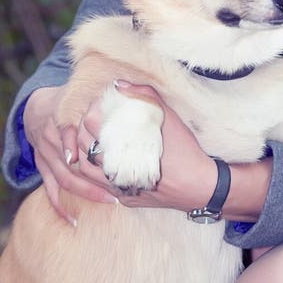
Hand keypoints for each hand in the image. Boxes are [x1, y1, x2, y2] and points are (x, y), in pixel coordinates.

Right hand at [23, 86, 118, 224]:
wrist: (37, 109)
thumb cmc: (71, 101)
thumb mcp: (85, 94)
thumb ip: (109, 95)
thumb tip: (134, 90)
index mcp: (63, 118)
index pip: (72, 133)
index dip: (86, 146)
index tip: (106, 159)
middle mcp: (52, 138)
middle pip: (72, 162)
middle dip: (96, 176)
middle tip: (121, 186)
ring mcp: (45, 155)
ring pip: (64, 178)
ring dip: (86, 191)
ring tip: (110, 200)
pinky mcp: (42, 167)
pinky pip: (50, 190)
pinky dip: (60, 206)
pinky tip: (74, 221)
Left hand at [76, 80, 216, 211]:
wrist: (199, 185)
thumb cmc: (184, 149)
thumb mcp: (168, 117)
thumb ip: (144, 95)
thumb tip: (120, 85)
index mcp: (122, 146)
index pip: (90, 125)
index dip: (91, 112)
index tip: (100, 106)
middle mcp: (114, 170)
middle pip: (83, 147)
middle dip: (84, 131)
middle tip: (95, 121)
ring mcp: (118, 186)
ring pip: (86, 169)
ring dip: (87, 152)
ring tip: (98, 140)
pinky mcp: (125, 198)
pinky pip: (101, 185)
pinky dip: (99, 171)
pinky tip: (110, 161)